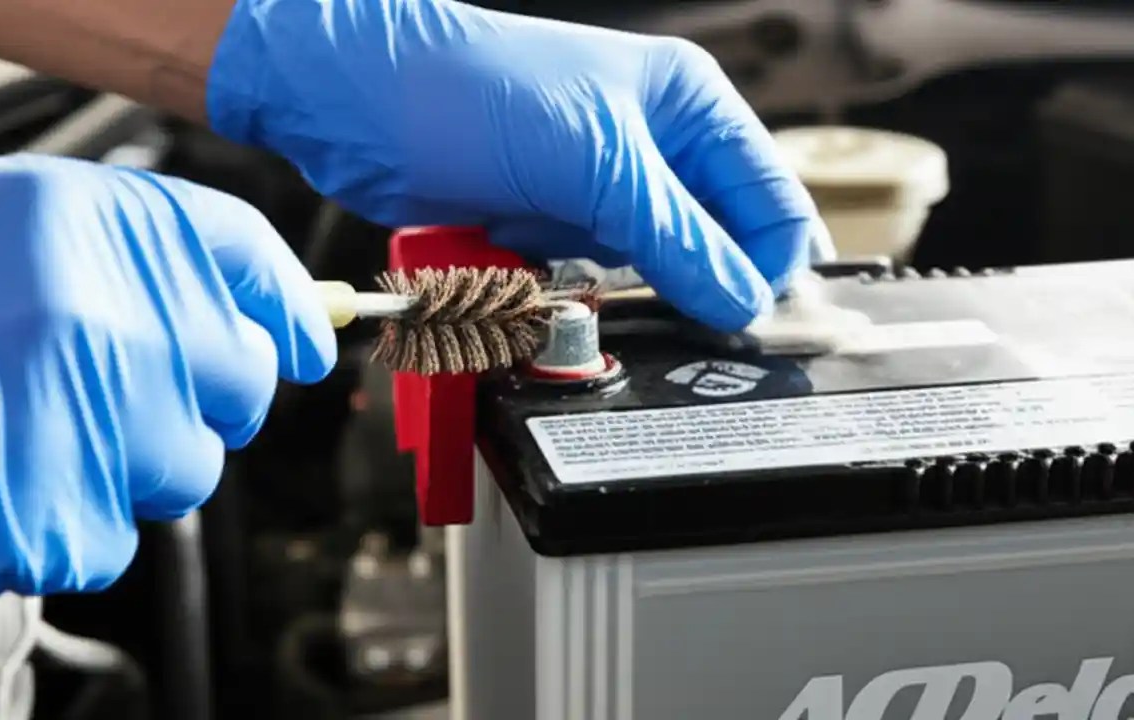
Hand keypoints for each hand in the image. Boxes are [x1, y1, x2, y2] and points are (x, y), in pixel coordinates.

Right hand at [0, 154, 334, 607]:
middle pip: (228, 421)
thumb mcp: (74, 210)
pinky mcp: (36, 523)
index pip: (257, 344)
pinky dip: (57, 520)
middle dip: (176, 411)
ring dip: (117, 466)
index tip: (227, 364)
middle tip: (84, 383)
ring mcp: (74, 431)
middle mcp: (110, 333)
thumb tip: (315, 341)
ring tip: (26, 419)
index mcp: (122, 240)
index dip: (239, 360)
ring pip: (173, 484)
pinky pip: (101, 544)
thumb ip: (219, 256)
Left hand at [206, 0, 831, 331]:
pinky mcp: (551, 226)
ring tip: (618, 308)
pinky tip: (568, 299)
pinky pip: (592, 282)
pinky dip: (584, 301)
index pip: (770, 200)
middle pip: (719, 243)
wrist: (360, 98)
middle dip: (708, 288)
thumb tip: (744, 300)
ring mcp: (601, 191)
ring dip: (641, 299)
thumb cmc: (477, 88)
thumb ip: (679, 239)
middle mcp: (654, 149)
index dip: (774, 265)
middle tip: (703, 339)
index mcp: (690, 108)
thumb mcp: (599, 165)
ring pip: (655, 271)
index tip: (758, 325)